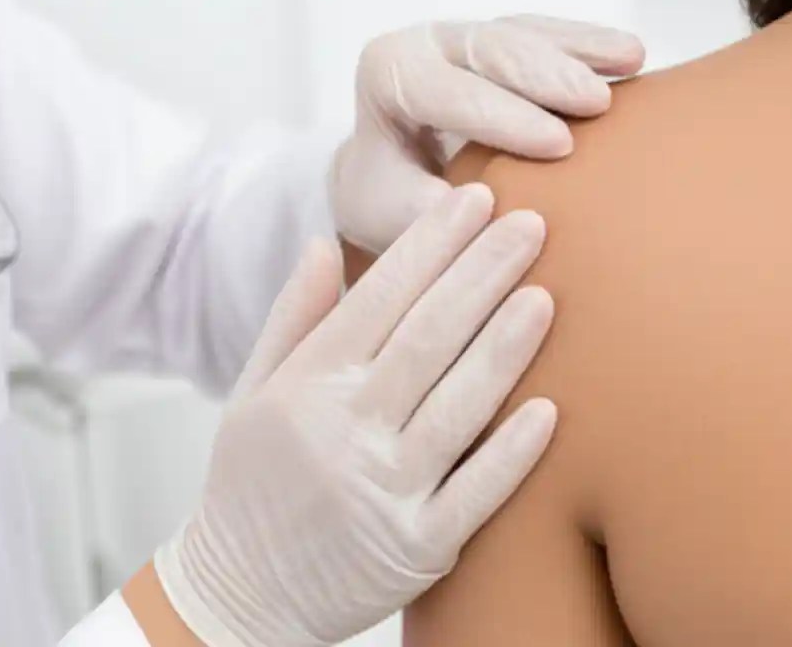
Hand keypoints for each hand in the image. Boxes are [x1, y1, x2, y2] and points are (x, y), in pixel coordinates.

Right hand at [155, 184, 557, 645]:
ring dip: (504, 348)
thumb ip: (291, 317)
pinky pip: (476, 494)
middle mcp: (343, 431)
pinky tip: (552, 409)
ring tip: (546, 295)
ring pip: (457, 407)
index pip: (377, 298)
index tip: (476, 200)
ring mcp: (382, 491)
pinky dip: (513, 452)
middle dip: (481, 274)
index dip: (431, 245)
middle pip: (426, 338)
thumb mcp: (250, 393)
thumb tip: (322, 242)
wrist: (239, 593)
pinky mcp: (417, 547)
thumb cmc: (249, 485)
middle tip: (532, 222)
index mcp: (305, 386)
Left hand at [333, 14, 643, 252]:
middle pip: (489, 48)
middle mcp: (423, 44)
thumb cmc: (388, 199)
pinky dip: (589, 46)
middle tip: (598, 103)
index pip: (446, 92)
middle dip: (547, 73)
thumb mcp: (394, 213)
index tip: (557, 145)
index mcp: (386, 75)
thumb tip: (488, 216)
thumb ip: (431, 212)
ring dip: (580, 48)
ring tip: (632, 60)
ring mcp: (464, 36)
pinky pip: (548, 34)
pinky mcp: (502, 40)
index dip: (503, 117)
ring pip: (524, 32)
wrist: (389, 183)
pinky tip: (632, 57)